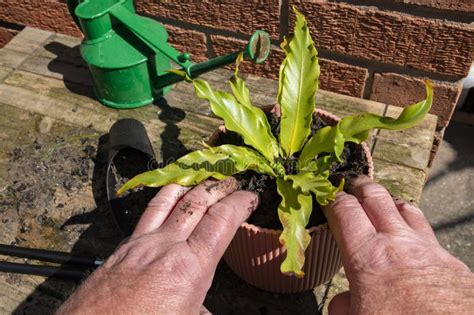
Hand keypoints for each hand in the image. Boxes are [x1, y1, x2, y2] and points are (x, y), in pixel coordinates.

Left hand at [57, 177, 257, 313]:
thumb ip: (202, 308)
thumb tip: (203, 310)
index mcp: (189, 267)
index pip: (221, 220)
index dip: (240, 202)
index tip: (250, 197)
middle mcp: (165, 246)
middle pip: (197, 202)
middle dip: (218, 187)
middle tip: (232, 183)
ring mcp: (141, 242)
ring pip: (169, 199)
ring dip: (191, 186)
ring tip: (203, 180)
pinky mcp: (123, 245)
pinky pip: (148, 212)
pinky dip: (164, 198)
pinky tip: (168, 198)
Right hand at [324, 176, 473, 313]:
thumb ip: (344, 306)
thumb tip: (342, 302)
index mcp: (367, 256)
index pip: (344, 210)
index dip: (332, 198)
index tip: (326, 195)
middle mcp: (398, 243)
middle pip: (376, 197)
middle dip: (361, 185)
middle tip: (353, 184)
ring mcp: (429, 249)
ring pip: (407, 209)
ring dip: (391, 202)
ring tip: (383, 204)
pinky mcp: (453, 262)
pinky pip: (431, 236)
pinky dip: (416, 230)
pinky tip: (414, 243)